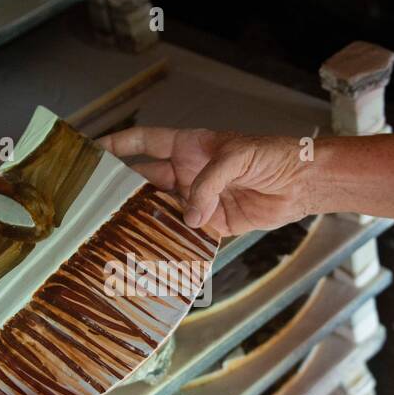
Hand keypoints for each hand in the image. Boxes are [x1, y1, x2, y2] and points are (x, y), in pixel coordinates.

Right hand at [99, 127, 312, 235]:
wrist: (301, 183)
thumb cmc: (272, 156)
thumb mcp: (237, 157)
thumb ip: (208, 183)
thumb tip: (189, 215)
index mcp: (188, 147)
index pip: (144, 143)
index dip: (118, 145)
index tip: (92, 151)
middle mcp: (187, 173)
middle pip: (146, 181)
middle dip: (123, 191)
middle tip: (97, 205)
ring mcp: (198, 199)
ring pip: (162, 210)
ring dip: (145, 221)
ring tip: (119, 233)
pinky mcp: (213, 224)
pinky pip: (186, 233)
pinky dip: (173, 242)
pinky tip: (156, 251)